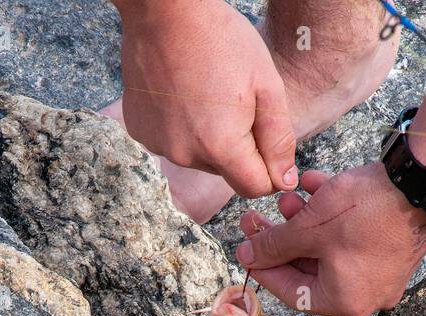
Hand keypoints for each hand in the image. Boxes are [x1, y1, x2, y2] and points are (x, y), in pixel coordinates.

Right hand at [115, 0, 297, 198]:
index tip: (269, 140)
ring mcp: (158, 145)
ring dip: (209, 137)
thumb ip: (279, 139)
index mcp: (220, 146)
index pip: (255, 187)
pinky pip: (173, 142)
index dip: (270, 169)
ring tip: (206, 93)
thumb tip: (284, 180)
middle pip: (226, 172)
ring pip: (200, 158)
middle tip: (235, 101)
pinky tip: (183, 94)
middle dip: (238, 147)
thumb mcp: (266, 84)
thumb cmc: (221, 40)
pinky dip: (182, 127)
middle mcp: (185, 155)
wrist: (164, 12)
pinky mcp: (140, 133)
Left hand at [235, 165, 425, 315]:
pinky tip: (315, 185)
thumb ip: (273, 246)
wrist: (422, 180)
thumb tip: (246, 256)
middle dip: (283, 239)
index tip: (244, 248)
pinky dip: (330, 215)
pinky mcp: (390, 247)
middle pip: (309, 269)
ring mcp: (381, 272)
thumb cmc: (366, 210)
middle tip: (256, 219)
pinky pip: (351, 237)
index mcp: (345, 301)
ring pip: (328, 249)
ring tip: (287, 197)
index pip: (291, 293)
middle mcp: (365, 293)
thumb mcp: (309, 228)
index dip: (264, 267)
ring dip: (304, 223)